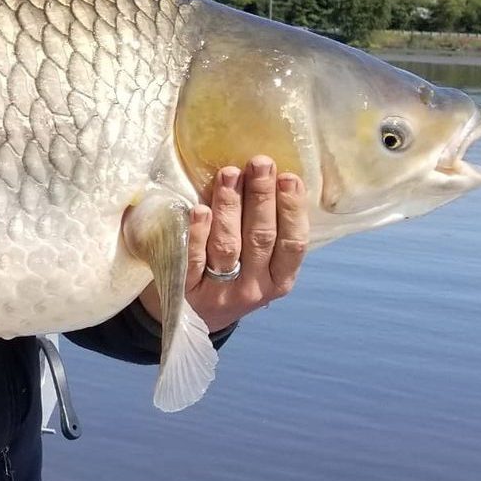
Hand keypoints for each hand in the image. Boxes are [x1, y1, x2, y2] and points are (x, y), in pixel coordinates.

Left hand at [141, 155, 307, 332]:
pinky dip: (197, 234)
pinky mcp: (187, 289)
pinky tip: (200, 210)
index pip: (293, 244)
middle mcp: (253, 287)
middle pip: (261, 239)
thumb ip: (268, 232)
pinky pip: (193, 259)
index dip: (292, 211)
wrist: (190, 317)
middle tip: (260, 163)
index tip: (289, 178)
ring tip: (229, 174)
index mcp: (279, 280)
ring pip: (228, 245)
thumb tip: (274, 179)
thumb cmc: (231, 277)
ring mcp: (219, 290)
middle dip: (262, 197)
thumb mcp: (260, 265)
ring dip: (230, 206)